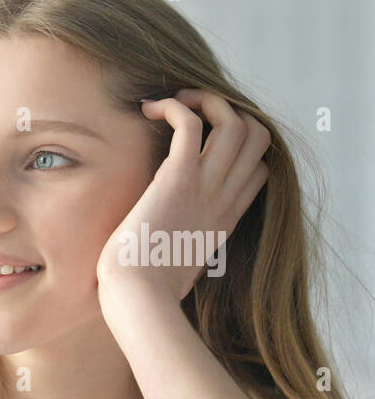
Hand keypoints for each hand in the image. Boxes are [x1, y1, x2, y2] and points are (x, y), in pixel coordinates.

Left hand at [96, 89, 269, 306]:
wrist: (138, 298)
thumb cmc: (145, 292)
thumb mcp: (176, 266)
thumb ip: (180, 246)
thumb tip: (163, 242)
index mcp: (225, 219)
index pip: (259, 170)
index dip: (240, 151)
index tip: (202, 148)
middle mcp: (223, 199)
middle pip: (258, 138)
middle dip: (231, 112)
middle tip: (191, 112)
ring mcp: (205, 187)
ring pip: (236, 122)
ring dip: (206, 99)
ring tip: (173, 100)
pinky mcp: (178, 179)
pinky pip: (191, 124)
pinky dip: (175, 106)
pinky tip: (150, 109)